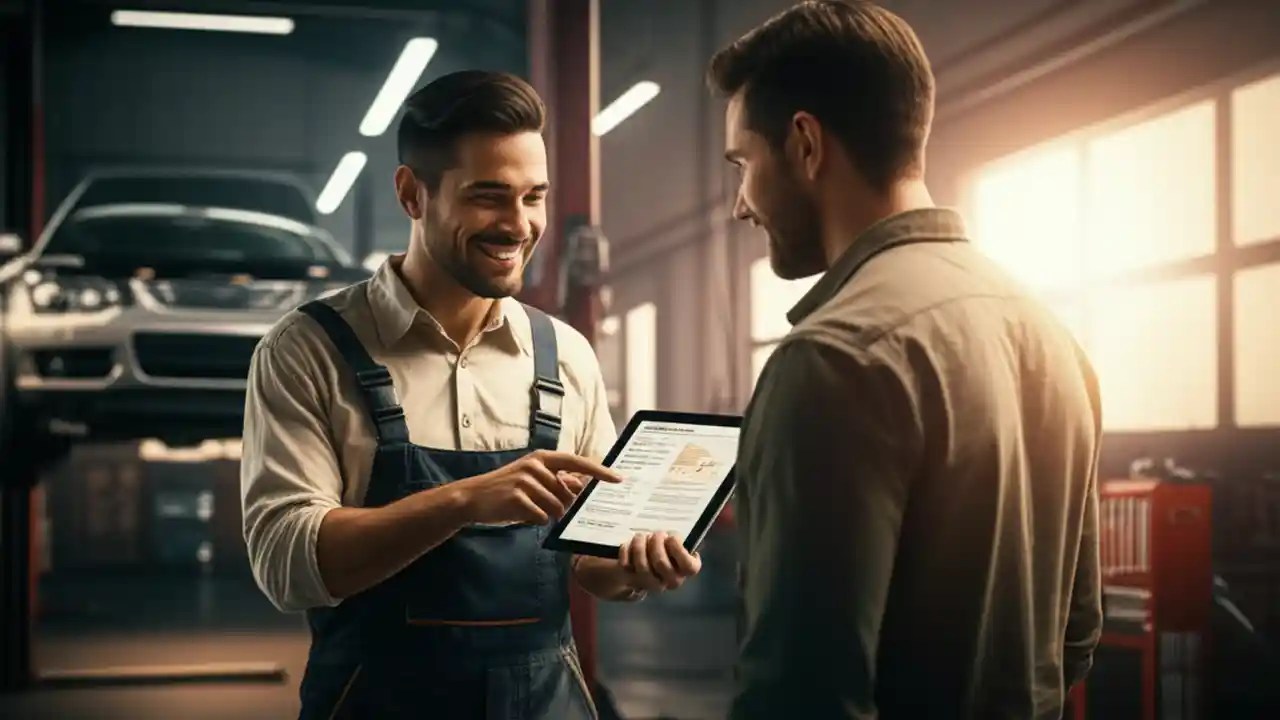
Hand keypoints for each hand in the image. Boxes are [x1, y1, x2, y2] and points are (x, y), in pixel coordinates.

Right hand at [452, 450, 621, 525]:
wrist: (472, 497)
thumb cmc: (506, 490)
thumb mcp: (532, 479)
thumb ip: (555, 482)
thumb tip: (579, 488)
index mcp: (541, 458)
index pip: (577, 462)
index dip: (599, 471)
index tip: (618, 478)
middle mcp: (536, 466)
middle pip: (567, 494)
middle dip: (561, 506)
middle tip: (539, 505)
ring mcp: (526, 481)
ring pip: (556, 508)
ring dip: (545, 514)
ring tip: (525, 508)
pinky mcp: (518, 498)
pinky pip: (541, 517)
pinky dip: (535, 520)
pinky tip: (519, 514)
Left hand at [618, 531, 702, 592]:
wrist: (648, 561)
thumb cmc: (667, 547)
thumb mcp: (677, 541)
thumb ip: (677, 541)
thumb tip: (671, 538)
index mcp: (687, 571)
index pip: (689, 566)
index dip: (678, 548)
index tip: (671, 538)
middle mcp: (672, 582)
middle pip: (661, 562)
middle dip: (656, 542)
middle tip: (655, 534)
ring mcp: (652, 584)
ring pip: (642, 565)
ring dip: (640, 544)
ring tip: (641, 536)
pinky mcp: (632, 581)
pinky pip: (627, 564)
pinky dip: (626, 550)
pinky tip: (629, 545)